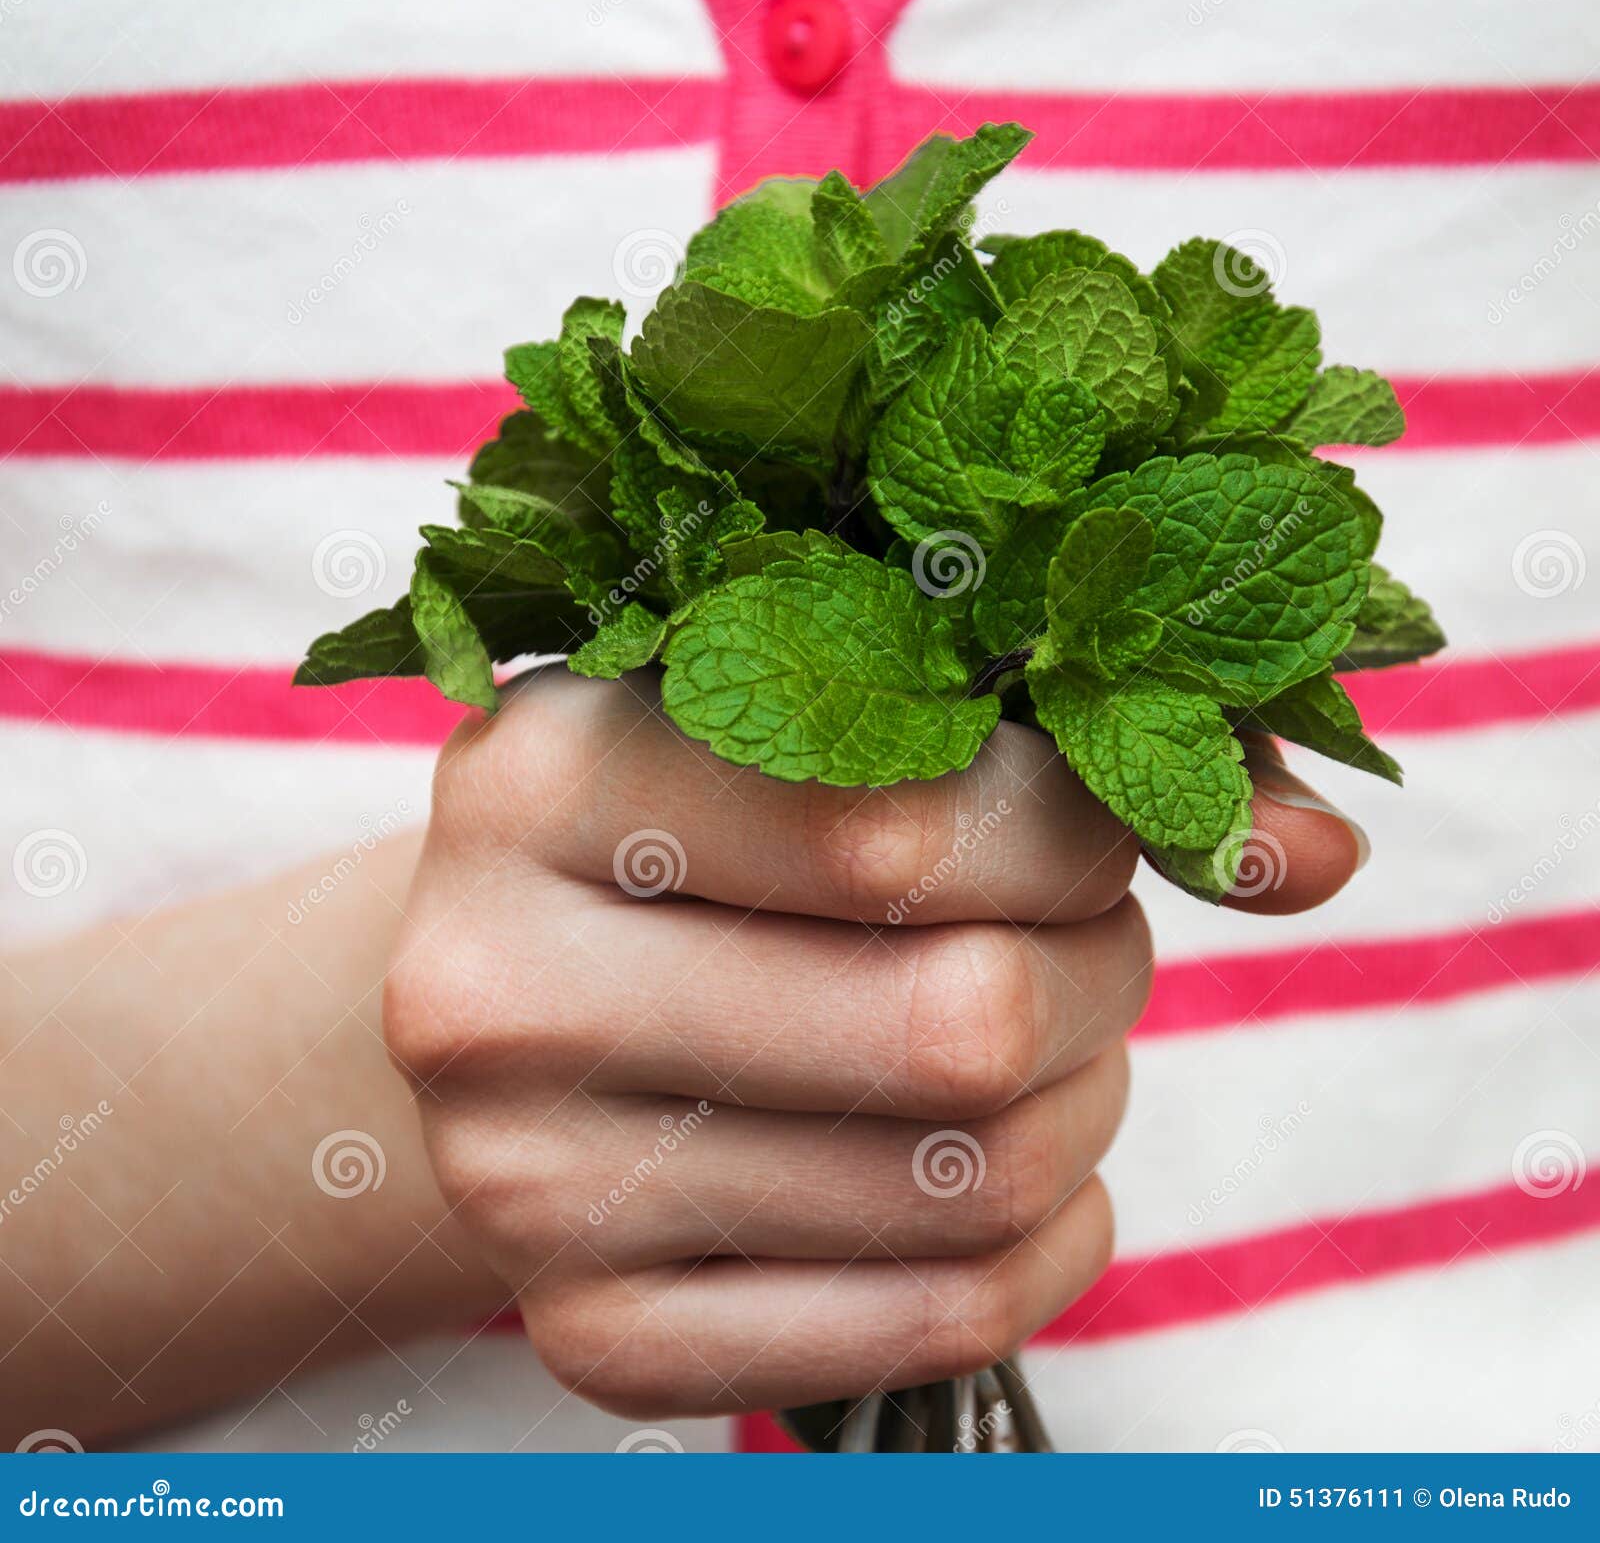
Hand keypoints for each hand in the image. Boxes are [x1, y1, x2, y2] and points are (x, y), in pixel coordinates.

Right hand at [384, 671, 1361, 1418]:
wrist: (512, 1000)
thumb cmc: (700, 829)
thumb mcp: (814, 723)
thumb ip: (1069, 753)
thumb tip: (1316, 852)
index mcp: (541, 777)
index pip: (905, 819)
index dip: (1078, 822)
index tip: (1103, 813)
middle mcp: (494, 993)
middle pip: (960, 1019)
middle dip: (1097, 970)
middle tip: (1081, 934)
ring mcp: (530, 1191)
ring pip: (972, 1180)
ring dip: (1083, 1098)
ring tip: (1039, 1040)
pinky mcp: (595, 1340)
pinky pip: (938, 1320)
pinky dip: (1049, 1242)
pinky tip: (1017, 1170)